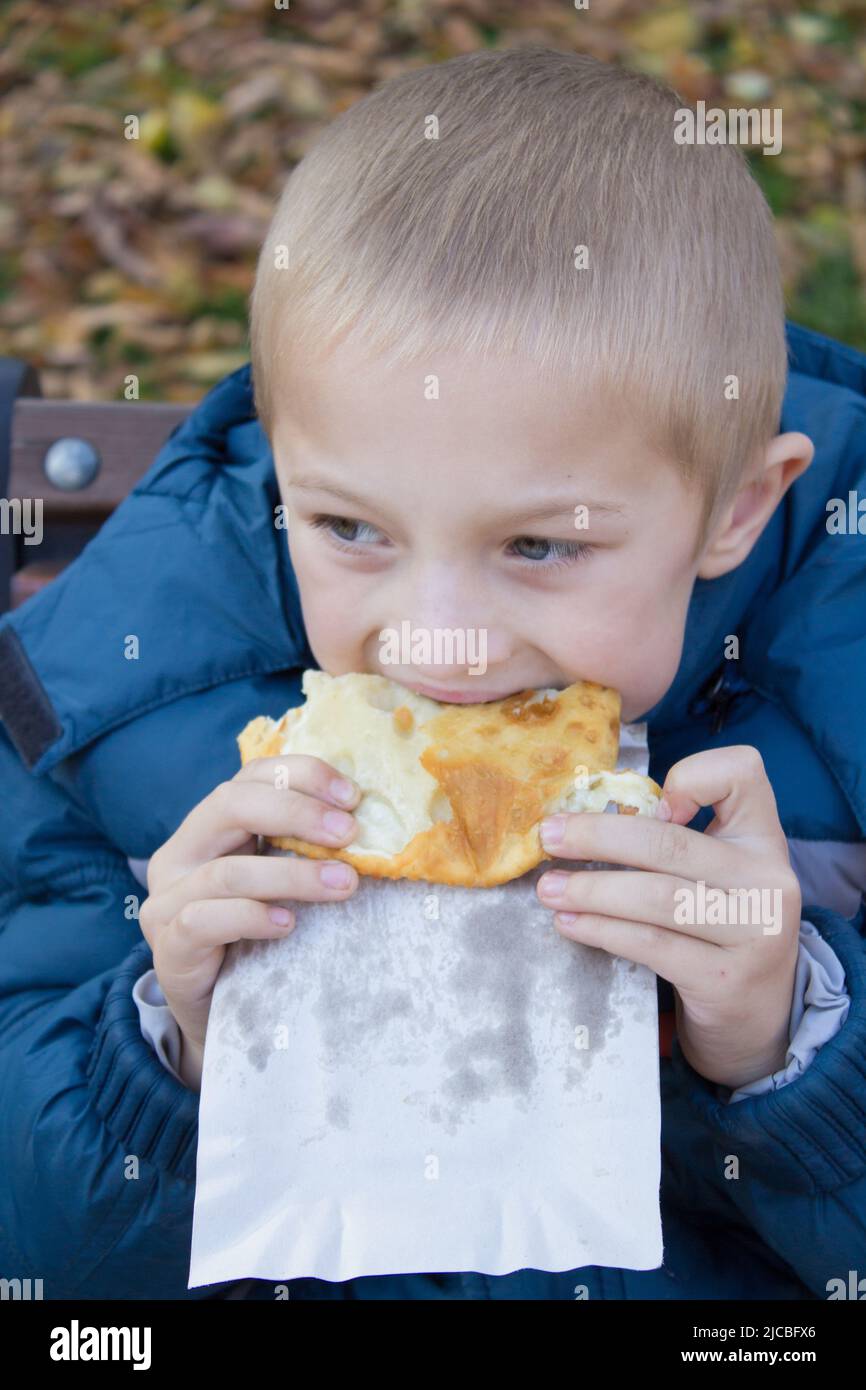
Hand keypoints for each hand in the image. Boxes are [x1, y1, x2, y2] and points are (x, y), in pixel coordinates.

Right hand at [139, 754, 361, 1089]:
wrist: (221, 1013)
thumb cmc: (258, 937)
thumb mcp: (280, 882)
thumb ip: (304, 849)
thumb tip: (370, 822)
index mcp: (210, 825)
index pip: (251, 776)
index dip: (303, 775)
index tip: (353, 796)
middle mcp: (181, 852)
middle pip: (231, 805)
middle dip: (297, 813)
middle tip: (349, 833)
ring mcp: (166, 899)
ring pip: (226, 869)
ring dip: (292, 874)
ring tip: (343, 884)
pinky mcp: (168, 945)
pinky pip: (205, 919)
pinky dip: (251, 917)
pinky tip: (288, 924)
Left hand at [535, 746, 801, 1089]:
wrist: (758, 1012)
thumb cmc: (721, 924)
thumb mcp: (720, 869)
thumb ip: (680, 834)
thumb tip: (595, 817)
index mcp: (762, 837)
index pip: (742, 774)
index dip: (694, 775)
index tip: (649, 802)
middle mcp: (767, 880)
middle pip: (672, 842)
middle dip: (599, 836)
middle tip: (549, 837)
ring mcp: (753, 932)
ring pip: (657, 898)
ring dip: (591, 891)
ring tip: (548, 889)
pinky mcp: (725, 978)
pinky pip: (651, 945)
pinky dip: (602, 931)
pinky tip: (569, 923)